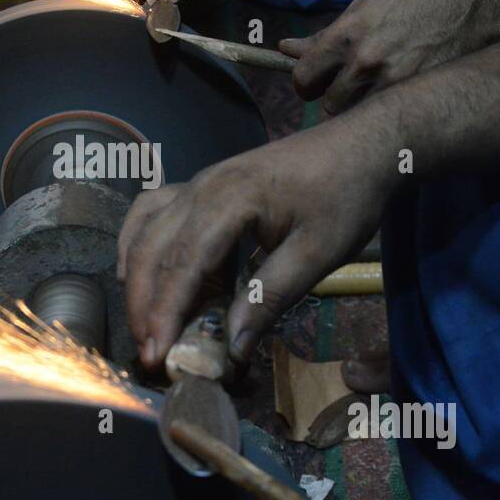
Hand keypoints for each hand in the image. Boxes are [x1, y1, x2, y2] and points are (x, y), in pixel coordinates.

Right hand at [117, 113, 398, 368]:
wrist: (361, 145)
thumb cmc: (346, 195)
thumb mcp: (319, 253)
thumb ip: (270, 297)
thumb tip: (231, 346)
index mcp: (229, 201)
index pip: (183, 263)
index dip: (165, 312)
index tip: (157, 355)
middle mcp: (201, 187)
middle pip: (152, 250)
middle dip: (144, 305)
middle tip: (149, 353)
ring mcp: (198, 182)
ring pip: (145, 231)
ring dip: (137, 279)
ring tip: (144, 323)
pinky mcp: (203, 185)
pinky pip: (152, 212)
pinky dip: (138, 245)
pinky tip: (138, 272)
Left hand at [281, 0, 494, 113]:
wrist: (475, 1)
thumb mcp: (367, 6)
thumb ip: (326, 34)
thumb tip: (285, 49)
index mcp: (348, 32)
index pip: (303, 78)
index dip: (306, 84)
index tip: (317, 82)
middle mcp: (366, 59)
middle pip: (329, 104)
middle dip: (335, 98)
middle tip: (351, 87)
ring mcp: (393, 80)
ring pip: (358, 115)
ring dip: (362, 107)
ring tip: (380, 88)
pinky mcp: (418, 94)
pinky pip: (389, 115)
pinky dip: (390, 111)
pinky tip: (402, 96)